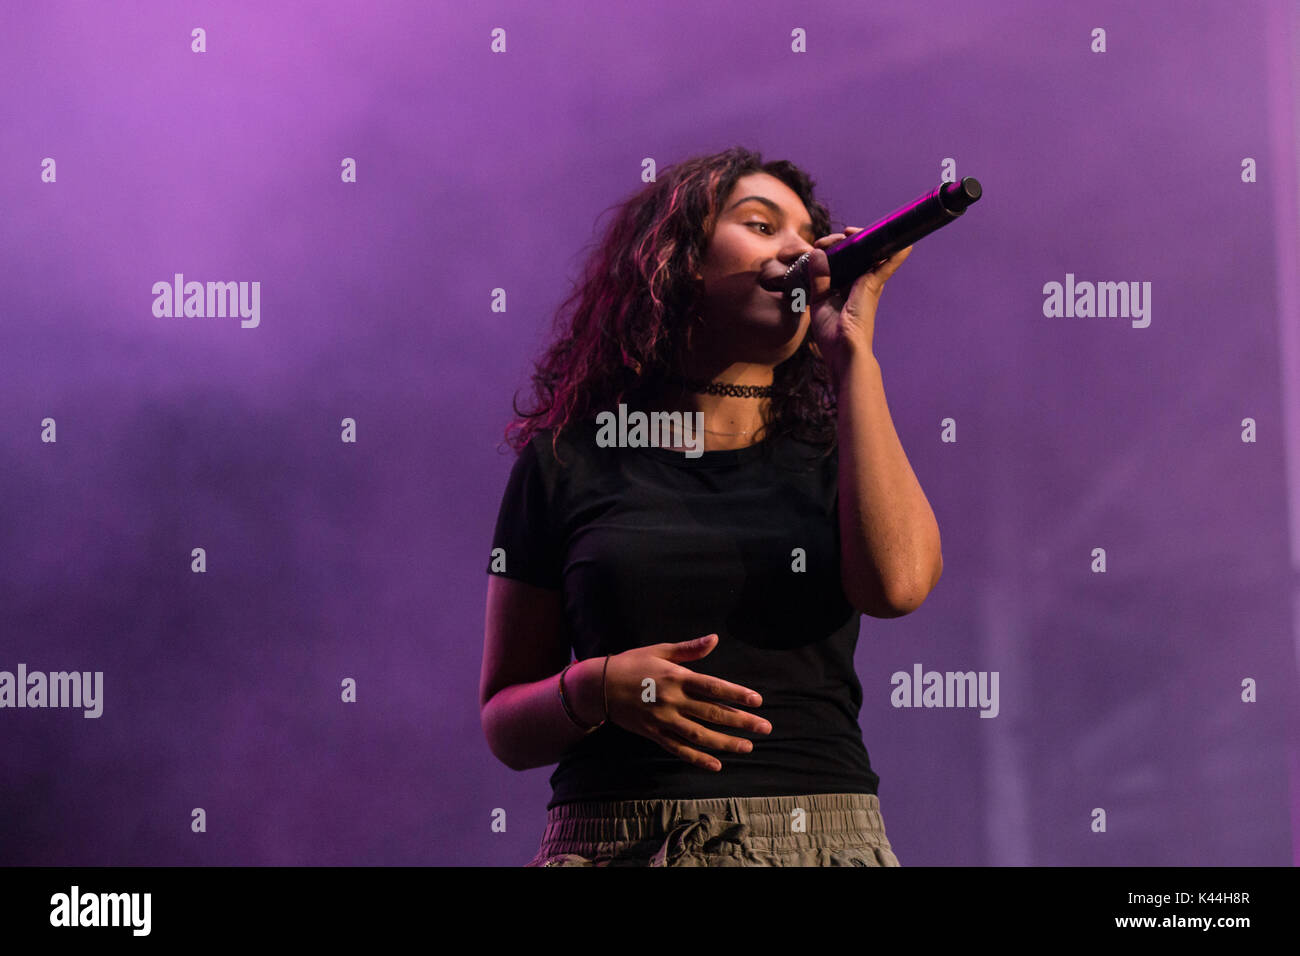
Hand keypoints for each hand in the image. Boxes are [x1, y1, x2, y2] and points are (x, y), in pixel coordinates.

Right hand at [602, 634, 771, 770]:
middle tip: (765, 727)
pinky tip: (717, 764)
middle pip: (713, 713)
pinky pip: (679, 750)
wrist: (598, 686)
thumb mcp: (660, 651)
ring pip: (700, 735)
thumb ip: (689, 649)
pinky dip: (698, 759)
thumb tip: (715, 639)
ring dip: (726, 743)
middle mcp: (672, 700)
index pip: (713, 687)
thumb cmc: (631, 664)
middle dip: (741, 722)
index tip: (757, 701)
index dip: (736, 694)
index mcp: (676, 677)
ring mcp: (663, 720)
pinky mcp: (654, 734)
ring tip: (748, 747)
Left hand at [802, 229, 912, 377]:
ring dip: (861, 239)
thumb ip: (819, 277)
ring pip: (869, 254)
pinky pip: (885, 265)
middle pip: (857, 254)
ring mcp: (868, 283)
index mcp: (847, 286)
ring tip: (848, 232)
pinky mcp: (872, 285)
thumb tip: (817, 252)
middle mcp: (860, 283)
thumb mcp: (820, 299)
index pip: (844, 260)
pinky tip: (905, 244)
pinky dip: (894, 254)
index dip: (834, 248)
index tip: (820, 245)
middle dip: (843, 241)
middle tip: (827, 240)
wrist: (843, 351)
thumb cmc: (832, 333)